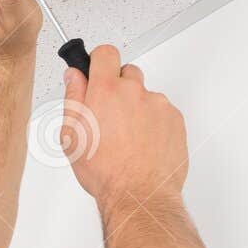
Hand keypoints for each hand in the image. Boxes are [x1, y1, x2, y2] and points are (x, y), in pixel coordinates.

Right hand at [61, 44, 187, 212]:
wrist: (139, 194)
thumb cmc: (105, 172)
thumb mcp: (72, 135)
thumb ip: (73, 98)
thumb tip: (74, 76)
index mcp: (106, 91)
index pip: (105, 53)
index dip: (99, 60)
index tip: (97, 70)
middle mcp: (135, 91)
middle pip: (127, 72)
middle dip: (119, 88)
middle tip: (110, 115)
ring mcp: (158, 104)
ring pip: (145, 95)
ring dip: (137, 108)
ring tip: (128, 138)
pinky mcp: (175, 118)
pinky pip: (162, 112)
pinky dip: (154, 123)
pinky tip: (143, 144)